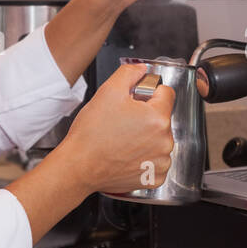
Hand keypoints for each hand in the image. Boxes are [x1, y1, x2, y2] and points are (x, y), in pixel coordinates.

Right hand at [63, 63, 175, 193]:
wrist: (79, 167)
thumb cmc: (91, 135)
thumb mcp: (108, 91)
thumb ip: (129, 73)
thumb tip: (141, 69)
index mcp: (158, 118)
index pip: (166, 93)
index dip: (150, 92)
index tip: (137, 100)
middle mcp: (165, 142)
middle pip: (162, 118)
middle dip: (146, 116)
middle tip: (123, 122)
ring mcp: (161, 162)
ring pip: (160, 140)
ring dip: (147, 138)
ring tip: (123, 140)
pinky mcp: (154, 178)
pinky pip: (156, 161)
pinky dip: (145, 158)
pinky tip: (127, 155)